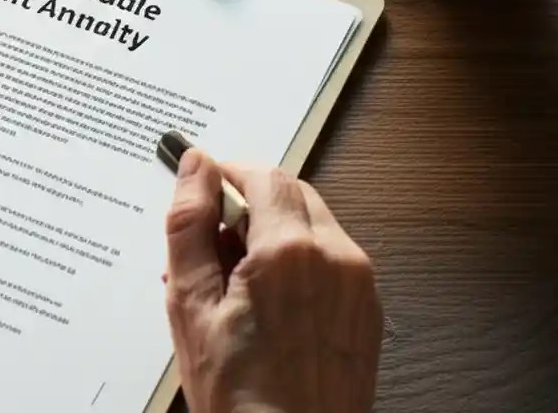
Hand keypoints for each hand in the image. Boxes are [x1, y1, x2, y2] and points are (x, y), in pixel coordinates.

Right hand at [165, 149, 381, 412]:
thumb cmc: (240, 396)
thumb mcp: (191, 304)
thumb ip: (190, 225)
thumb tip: (194, 168)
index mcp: (289, 250)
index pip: (263, 175)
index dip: (228, 173)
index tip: (204, 186)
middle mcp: (337, 257)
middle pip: (292, 194)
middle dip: (250, 205)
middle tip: (210, 243)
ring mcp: (360, 285)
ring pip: (313, 226)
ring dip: (273, 234)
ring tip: (233, 284)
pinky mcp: (368, 310)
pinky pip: (331, 261)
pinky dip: (298, 264)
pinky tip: (265, 306)